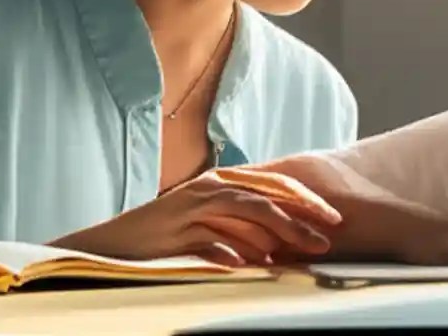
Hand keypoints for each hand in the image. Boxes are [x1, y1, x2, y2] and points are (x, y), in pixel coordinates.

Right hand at [51, 169, 340, 266]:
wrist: (114, 243)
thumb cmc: (169, 237)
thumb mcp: (212, 226)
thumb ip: (244, 227)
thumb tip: (281, 246)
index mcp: (223, 181)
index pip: (274, 184)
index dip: (306, 199)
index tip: (334, 218)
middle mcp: (210, 187)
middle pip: (264, 198)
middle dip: (299, 217)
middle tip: (327, 237)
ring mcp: (191, 207)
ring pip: (243, 214)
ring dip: (274, 235)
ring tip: (298, 253)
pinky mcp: (173, 230)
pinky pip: (208, 239)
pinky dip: (228, 252)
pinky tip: (246, 266)